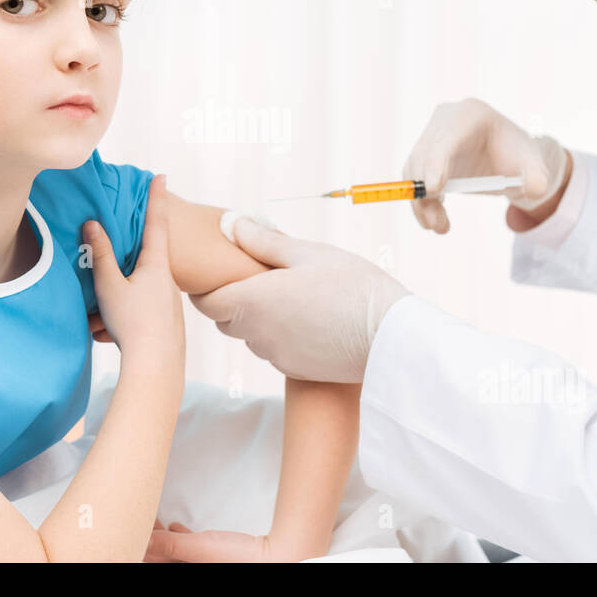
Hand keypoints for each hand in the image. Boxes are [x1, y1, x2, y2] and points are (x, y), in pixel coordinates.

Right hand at [82, 174, 183, 362]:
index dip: (156, 198)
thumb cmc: (132, 323)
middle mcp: (167, 279)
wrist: (156, 367)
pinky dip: (120, 320)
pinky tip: (107, 335)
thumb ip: (101, 255)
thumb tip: (93, 224)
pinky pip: (139, 312)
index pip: (156, 221)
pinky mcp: (166, 322)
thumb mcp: (110, 286)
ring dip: (114, 304)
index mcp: (156, 264)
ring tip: (98, 324)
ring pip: (136, 291)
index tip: (161, 176)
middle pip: (142, 261)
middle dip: (121, 265)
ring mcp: (169, 301)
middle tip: (109, 270)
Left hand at [145, 521, 292, 561]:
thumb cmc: (238, 558)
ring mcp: (200, 566)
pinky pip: (188, 549)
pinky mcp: (213, 559)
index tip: (129, 526)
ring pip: (172, 552)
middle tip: (139, 518)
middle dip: (148, 539)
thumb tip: (141, 540)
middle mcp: (188, 570)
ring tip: (154, 520)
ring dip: (161, 537)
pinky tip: (176, 525)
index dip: (138, 546)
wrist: (276, 556)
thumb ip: (169, 544)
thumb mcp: (198, 549)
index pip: (152, 561)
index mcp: (181, 573)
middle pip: (160, 558)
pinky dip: (179, 538)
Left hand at [189, 218, 408, 382]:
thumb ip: (265, 242)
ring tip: (288, 295)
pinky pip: (275, 350)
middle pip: (225, 319)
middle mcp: (256, 334)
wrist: (391, 338)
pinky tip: (308, 319)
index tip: (217, 271)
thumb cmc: (352, 287)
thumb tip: (233, 225)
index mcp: (252, 301)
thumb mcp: (308, 253)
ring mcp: (275, 356)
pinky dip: (281, 335)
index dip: (205, 287)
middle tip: (257, 276)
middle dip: (233, 300)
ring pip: (251, 336)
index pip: (205, 301)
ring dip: (258, 318)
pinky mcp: (295, 371)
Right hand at [402, 98, 570, 233]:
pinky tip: (434, 220)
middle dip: (426, 192)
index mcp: (471, 114)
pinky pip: (414, 180)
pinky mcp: (424, 155)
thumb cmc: (519, 157)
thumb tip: (534, 189)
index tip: (434, 190)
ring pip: (414, 171)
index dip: (436, 163)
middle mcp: (445, 120)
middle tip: (436, 223)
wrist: (508, 158)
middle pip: (424, 155)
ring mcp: (431, 136)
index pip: (446, 138)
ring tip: (439, 226)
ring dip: (421, 203)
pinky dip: (421, 203)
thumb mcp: (533, 165)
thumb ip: (538, 176)